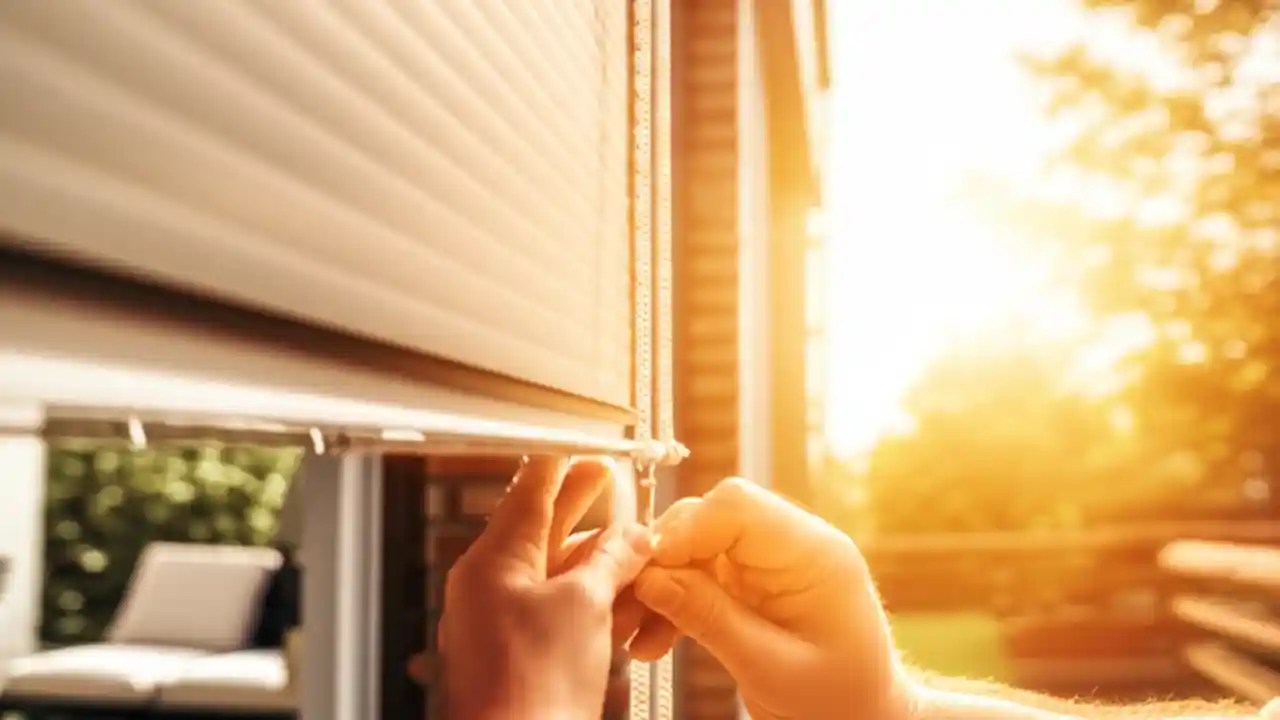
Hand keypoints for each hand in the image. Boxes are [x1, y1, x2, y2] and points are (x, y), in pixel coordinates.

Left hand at [434, 456, 654, 719]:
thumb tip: (633, 536)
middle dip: (580, 503)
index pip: (529, 493)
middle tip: (604, 474)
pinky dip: (593, 599)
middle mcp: (493, 588)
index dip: (562, 466)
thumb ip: (611, 562)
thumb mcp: (584, 606)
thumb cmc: (528, 689)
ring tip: (630, 536)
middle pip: (544, 530)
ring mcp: (507, 623)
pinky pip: (561, 612)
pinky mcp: (526, 655)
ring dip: (597, 555)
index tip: (581, 446)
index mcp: (494, 562)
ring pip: (558, 575)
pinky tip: (623, 596)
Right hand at [631, 477, 915, 719]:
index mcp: (814, 553)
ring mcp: (769, 562)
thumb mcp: (770, 668)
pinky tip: (652, 642)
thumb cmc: (836, 702)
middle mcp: (791, 545)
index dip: (682, 530)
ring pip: (694, 546)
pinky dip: (671, 603)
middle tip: (625, 607)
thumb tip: (648, 577)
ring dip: (659, 586)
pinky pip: (698, 575)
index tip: (644, 572)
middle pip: (708, 519)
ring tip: (634, 635)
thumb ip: (710, 618)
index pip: (737, 506)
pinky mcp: (752, 583)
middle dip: (662, 560)